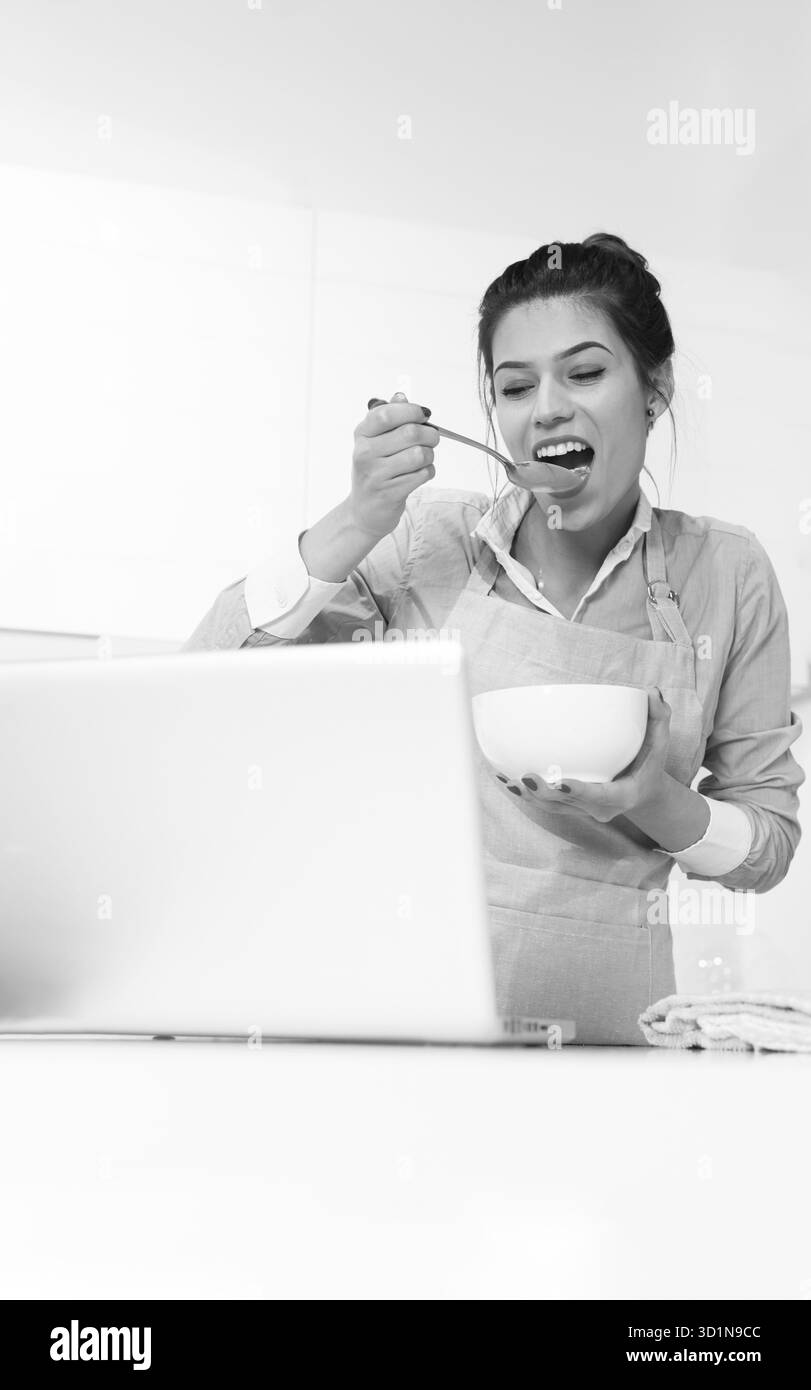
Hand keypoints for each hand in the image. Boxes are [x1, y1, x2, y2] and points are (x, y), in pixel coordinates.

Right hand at [348, 392, 439, 540]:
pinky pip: (423, 474)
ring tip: (423, 459)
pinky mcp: (390, 493)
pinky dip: (428, 472)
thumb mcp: (375, 441)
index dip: (411, 411)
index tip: (423, 415)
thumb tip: (402, 396)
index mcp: (362, 434)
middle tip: (431, 438)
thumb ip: (389, 416)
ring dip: (429, 455)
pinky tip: (418, 474)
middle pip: (410, 433)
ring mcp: (377, 475)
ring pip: (420, 454)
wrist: (365, 510)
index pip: (386, 414)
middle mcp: (365, 453)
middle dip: (430, 434)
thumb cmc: (375, 470)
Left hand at [489, 687, 671, 824]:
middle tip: (525, 776)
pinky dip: (525, 794)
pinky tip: (503, 779)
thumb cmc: (650, 764)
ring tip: (505, 778)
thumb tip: (650, 691)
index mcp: (621, 795)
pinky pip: (544, 804)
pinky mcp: (569, 807)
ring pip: (551, 807)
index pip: (599, 796)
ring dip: (527, 796)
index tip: (562, 782)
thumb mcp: (661, 742)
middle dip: (545, 794)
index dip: (579, 791)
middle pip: (568, 804)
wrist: (645, 794)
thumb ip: (659, 717)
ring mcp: (582, 810)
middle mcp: (599, 808)